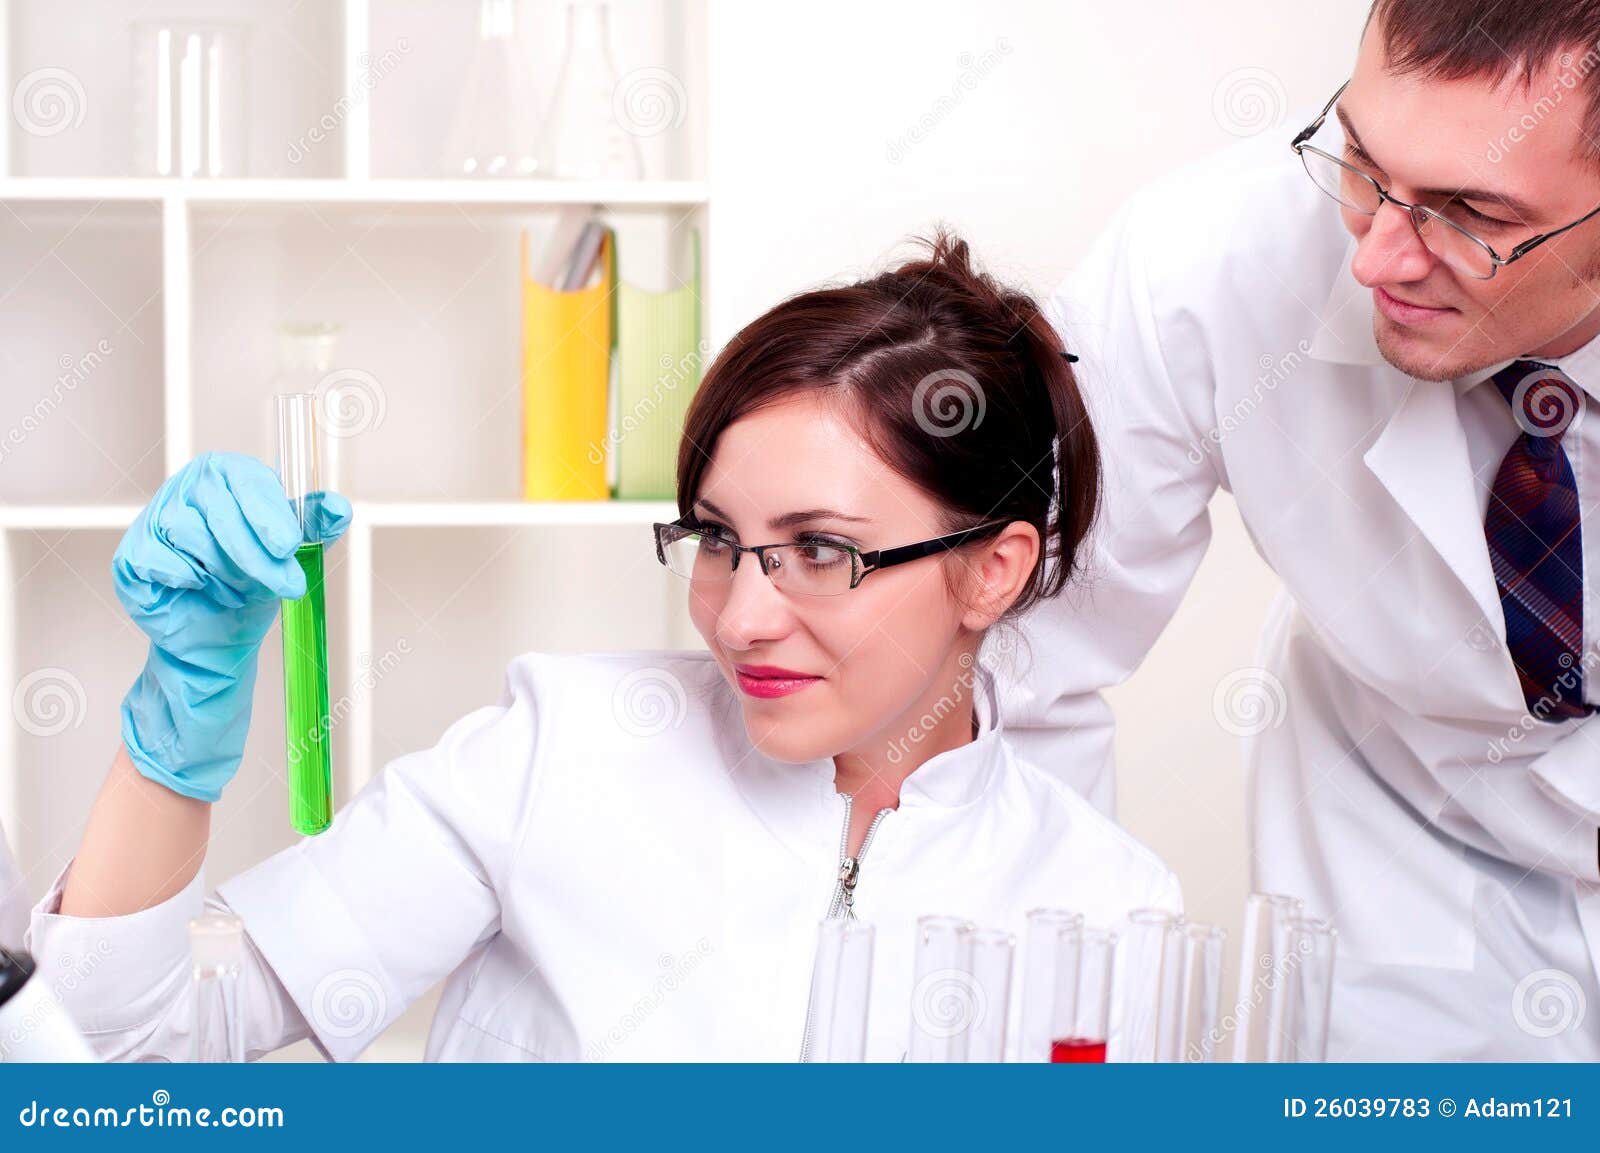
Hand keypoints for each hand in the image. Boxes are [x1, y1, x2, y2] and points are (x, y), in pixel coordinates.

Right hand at [112, 452, 351, 801]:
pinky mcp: (132, 553)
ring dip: (225, 571)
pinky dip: (189, 580)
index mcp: (229, 475)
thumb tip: (340, 507)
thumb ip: (316, 526)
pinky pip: (160, 560)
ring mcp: (155, 517)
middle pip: (221, 510)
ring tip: (236, 589)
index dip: (268, 513)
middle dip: (258, 555)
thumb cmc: (253, 582)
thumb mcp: (292, 555)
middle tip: (286, 585)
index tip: (288, 545)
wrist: (217, 634)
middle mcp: (188, 487)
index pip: (247, 479)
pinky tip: (199, 589)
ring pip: (191, 534)